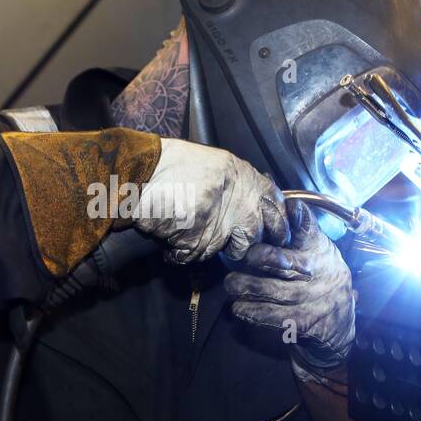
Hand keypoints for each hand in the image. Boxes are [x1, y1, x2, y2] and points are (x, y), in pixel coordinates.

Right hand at [127, 138, 288, 263]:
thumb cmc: (174, 164)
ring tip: (187, 228)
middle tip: (222, 235)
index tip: (271, 230)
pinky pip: (194, 256)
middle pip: (254, 236)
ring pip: (223, 250)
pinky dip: (181, 252)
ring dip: (206, 245)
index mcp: (246, 179)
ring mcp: (221, 226)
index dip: (275, 222)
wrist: (143, 171)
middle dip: (241, 241)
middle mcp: (240, 204)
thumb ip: (240, 184)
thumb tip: (256, 203)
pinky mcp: (199, 243)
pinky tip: (170, 234)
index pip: (277, 208)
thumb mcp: (218, 163)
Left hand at [224, 202, 354, 373]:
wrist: (339, 324)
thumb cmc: (321, 277)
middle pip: (291, 264)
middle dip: (268, 258)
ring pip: (277, 292)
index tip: (291, 207)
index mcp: (319, 252)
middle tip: (247, 254)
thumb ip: (303, 229)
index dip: (300, 220)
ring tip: (231, 284)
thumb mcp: (319, 251)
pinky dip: (254, 313)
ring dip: (251, 287)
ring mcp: (310, 301)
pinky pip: (274, 318)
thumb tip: (291, 203)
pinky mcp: (302, 324)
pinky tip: (239, 307)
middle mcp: (318, 275)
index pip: (310, 233)